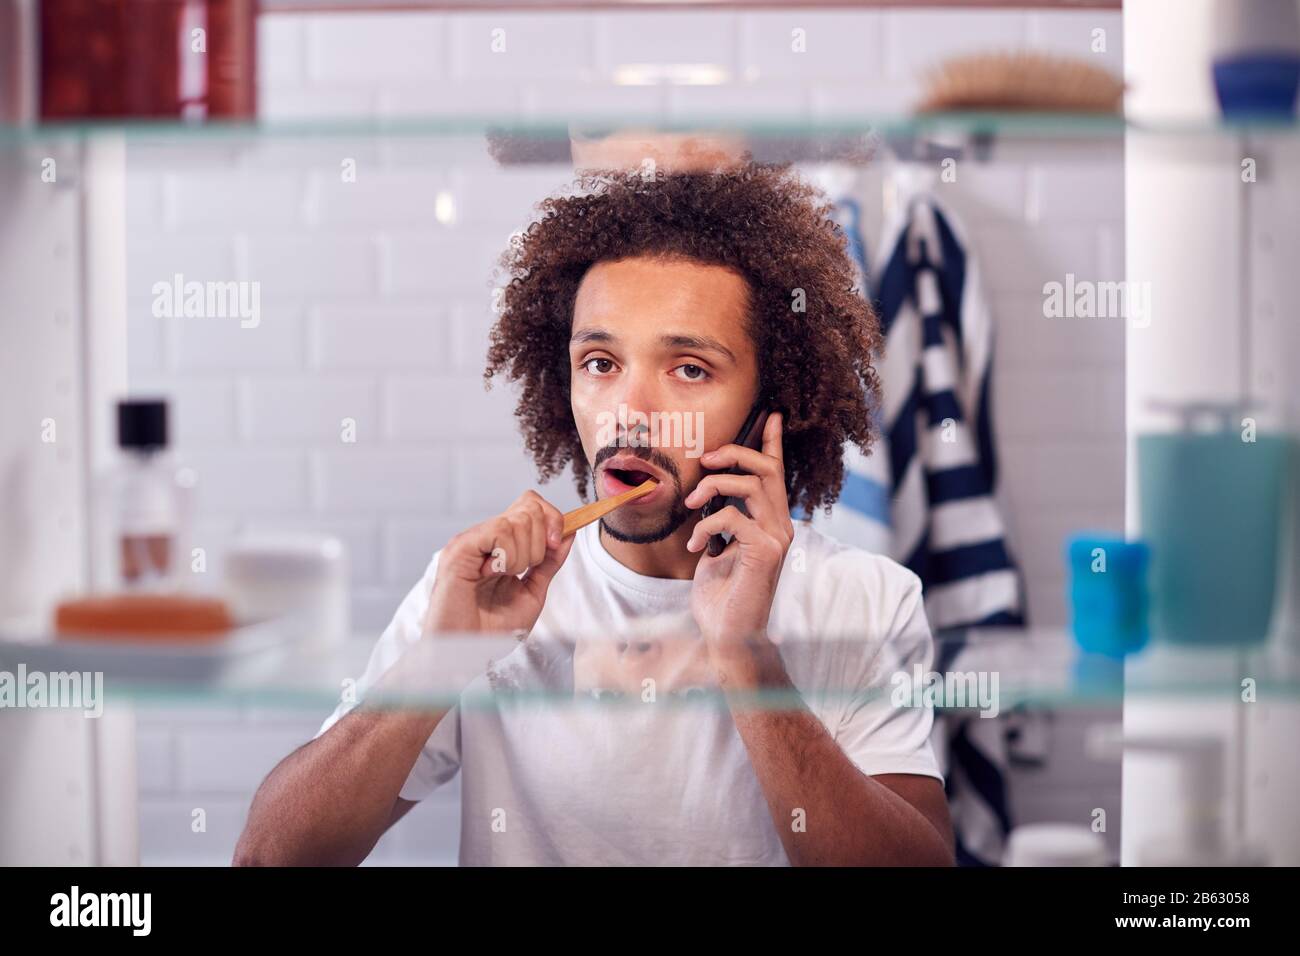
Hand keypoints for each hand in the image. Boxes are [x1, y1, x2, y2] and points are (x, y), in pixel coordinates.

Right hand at [422, 490, 573, 635]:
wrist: (465, 653)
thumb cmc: (492, 629)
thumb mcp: (532, 593)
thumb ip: (549, 563)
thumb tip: (568, 533)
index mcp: (502, 545)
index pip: (532, 505)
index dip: (552, 519)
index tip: (556, 545)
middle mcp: (486, 536)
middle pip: (530, 506)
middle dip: (541, 541)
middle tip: (524, 570)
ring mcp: (472, 539)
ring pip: (518, 520)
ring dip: (523, 556)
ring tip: (502, 577)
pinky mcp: (461, 547)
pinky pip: (500, 531)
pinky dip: (507, 556)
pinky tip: (491, 574)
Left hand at [684, 412, 793, 663]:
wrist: (726, 635)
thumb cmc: (720, 595)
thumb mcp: (715, 548)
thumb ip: (719, 521)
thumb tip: (704, 495)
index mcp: (770, 522)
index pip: (776, 473)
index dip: (773, 443)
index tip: (772, 416)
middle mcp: (780, 526)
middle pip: (765, 468)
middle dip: (733, 453)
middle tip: (705, 459)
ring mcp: (777, 538)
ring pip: (750, 484)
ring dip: (712, 486)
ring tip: (691, 504)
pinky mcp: (766, 552)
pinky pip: (732, 517)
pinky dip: (706, 524)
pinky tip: (695, 543)